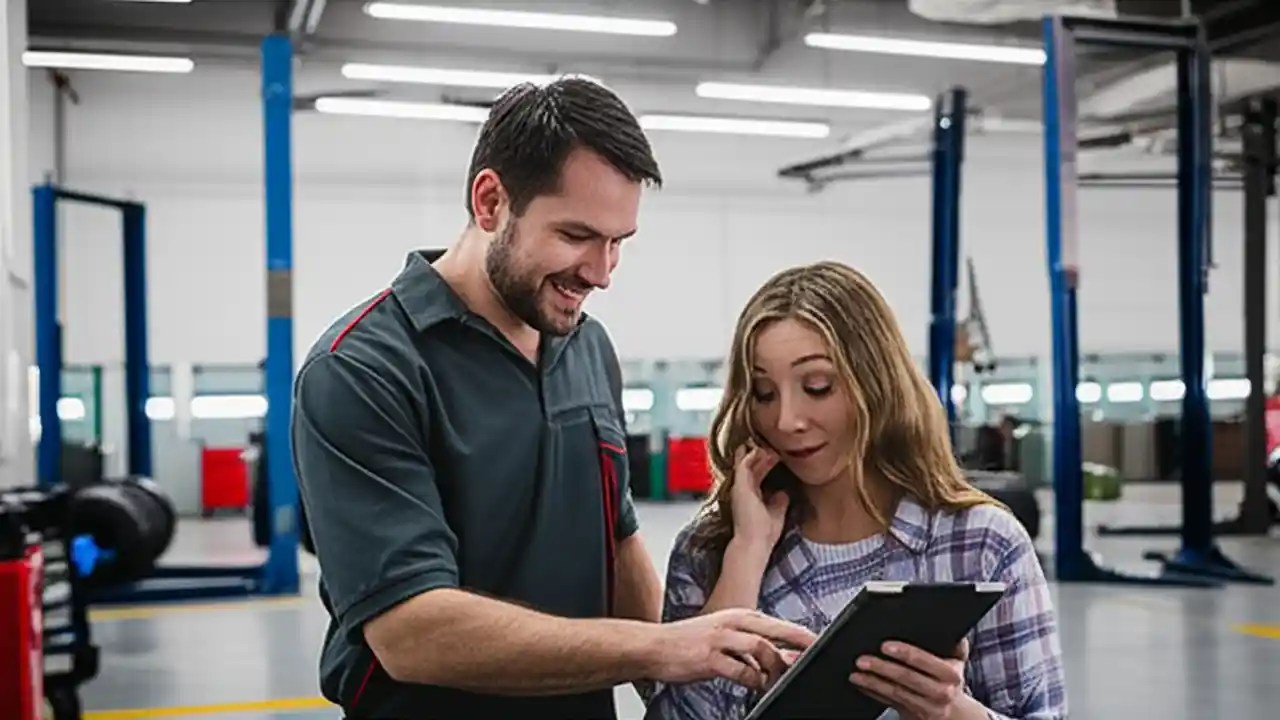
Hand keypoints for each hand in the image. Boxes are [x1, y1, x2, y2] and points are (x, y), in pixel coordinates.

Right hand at [647, 608, 816, 690]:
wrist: (653, 646)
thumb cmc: (688, 643)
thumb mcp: (722, 639)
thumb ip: (748, 648)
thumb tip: (779, 660)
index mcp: (736, 617)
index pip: (775, 623)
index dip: (798, 633)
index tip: (816, 642)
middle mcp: (731, 623)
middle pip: (775, 630)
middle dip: (799, 641)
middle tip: (816, 651)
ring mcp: (721, 639)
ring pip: (761, 648)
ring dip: (776, 665)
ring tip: (781, 678)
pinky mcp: (710, 658)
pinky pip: (741, 669)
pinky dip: (754, 679)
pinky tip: (757, 685)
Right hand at [730, 442, 789, 546]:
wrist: (754, 543)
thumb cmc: (763, 534)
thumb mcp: (776, 513)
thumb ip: (779, 502)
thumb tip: (783, 492)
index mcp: (751, 497)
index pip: (756, 475)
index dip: (764, 465)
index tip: (774, 455)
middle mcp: (743, 491)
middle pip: (751, 468)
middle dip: (761, 457)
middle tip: (773, 446)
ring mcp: (740, 487)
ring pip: (746, 464)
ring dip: (756, 453)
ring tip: (767, 445)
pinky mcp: (739, 486)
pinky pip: (743, 465)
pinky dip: (750, 456)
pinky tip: (760, 450)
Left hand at [850, 639, 969, 719]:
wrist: (954, 714)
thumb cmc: (950, 681)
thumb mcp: (957, 661)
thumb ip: (954, 643)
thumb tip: (948, 626)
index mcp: (950, 674)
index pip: (926, 661)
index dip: (905, 653)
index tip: (885, 646)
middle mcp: (940, 692)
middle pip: (907, 678)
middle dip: (882, 668)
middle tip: (863, 660)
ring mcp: (925, 706)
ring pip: (895, 693)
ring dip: (873, 682)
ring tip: (857, 673)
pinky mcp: (911, 715)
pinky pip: (888, 702)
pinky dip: (872, 692)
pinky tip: (861, 684)